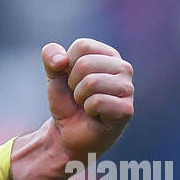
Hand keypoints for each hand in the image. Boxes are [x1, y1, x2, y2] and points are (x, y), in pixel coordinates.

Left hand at [41, 38, 133, 160]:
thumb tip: (61, 60)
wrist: (67, 133)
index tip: (73, 80)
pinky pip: (97, 102)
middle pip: (85, 64)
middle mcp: (123, 68)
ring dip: (80, 97)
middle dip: (73, 83)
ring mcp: (128, 89)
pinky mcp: (127, 110)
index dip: (68, 65)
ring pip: (91, 82)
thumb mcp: (53, 73)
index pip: (82, 46)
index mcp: (109, 55)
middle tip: (79, 95)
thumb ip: (51, 55)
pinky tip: (95, 115)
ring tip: (87, 104)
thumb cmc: (66, 101)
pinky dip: (88, 110)